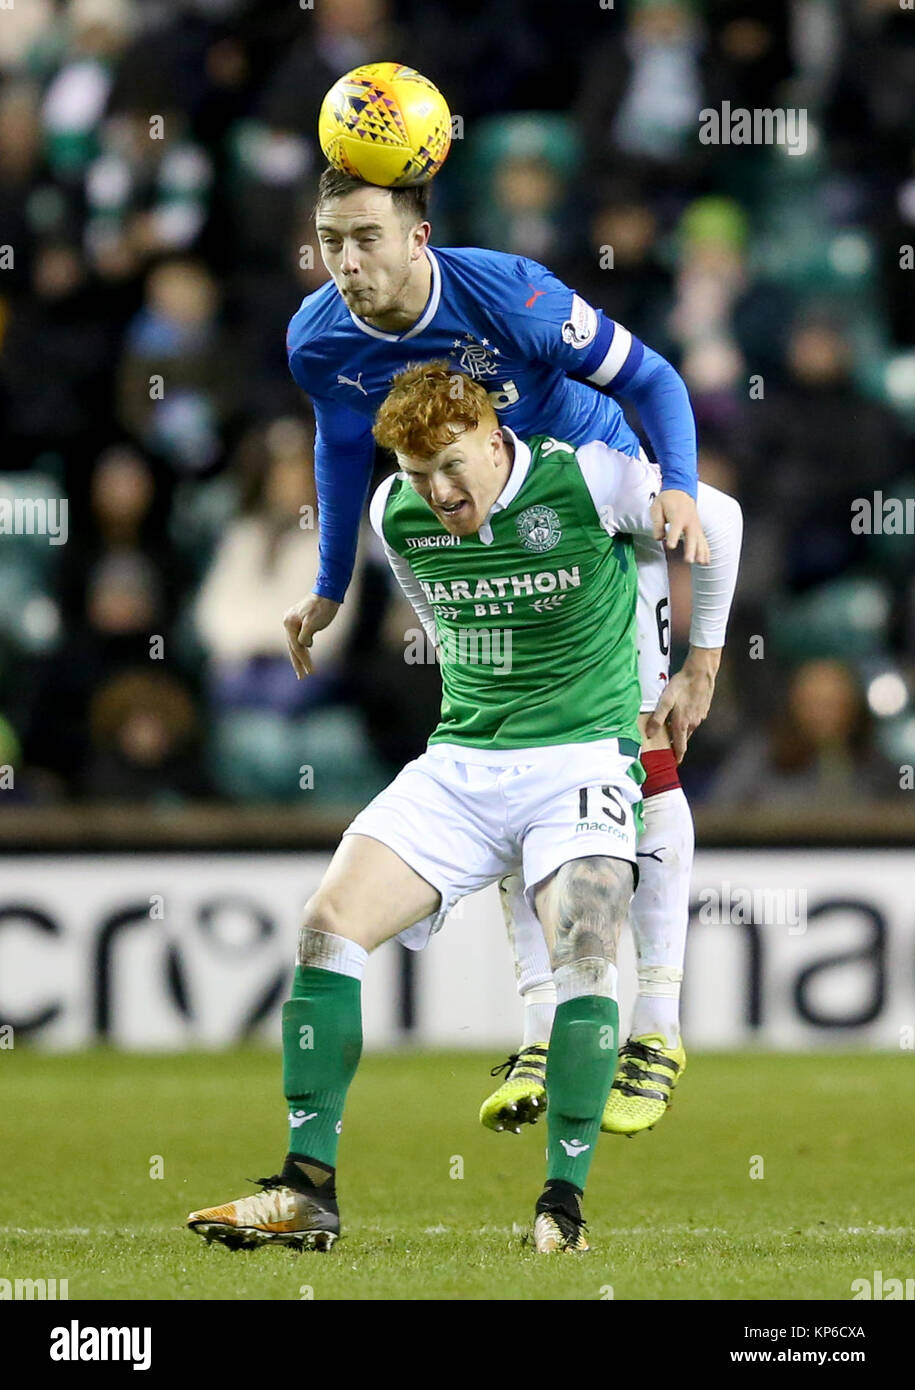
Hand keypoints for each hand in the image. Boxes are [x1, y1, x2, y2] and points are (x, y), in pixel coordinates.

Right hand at [283, 594, 339, 678]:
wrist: (328, 591)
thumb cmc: (323, 607)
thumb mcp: (313, 623)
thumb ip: (305, 636)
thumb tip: (305, 646)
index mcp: (289, 622)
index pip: (296, 646)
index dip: (304, 660)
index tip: (311, 672)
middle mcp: (288, 621)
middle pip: (293, 647)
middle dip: (298, 663)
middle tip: (302, 677)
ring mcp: (293, 621)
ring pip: (295, 643)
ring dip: (300, 657)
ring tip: (303, 671)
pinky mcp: (299, 620)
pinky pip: (299, 638)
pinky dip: (303, 647)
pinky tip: (306, 654)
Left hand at [645, 646, 720, 762]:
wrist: (700, 672)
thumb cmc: (681, 685)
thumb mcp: (665, 701)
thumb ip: (657, 718)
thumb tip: (650, 734)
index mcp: (683, 724)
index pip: (680, 747)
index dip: (677, 757)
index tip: (674, 764)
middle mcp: (693, 723)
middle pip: (684, 739)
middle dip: (676, 744)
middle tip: (667, 746)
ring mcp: (700, 716)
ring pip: (689, 729)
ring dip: (681, 732)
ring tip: (671, 729)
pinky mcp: (703, 709)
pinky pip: (694, 720)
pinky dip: (687, 722)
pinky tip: (681, 713)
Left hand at [650, 489, 709, 564]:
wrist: (680, 490)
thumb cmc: (666, 500)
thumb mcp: (656, 508)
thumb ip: (657, 523)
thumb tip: (659, 538)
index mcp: (677, 516)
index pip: (675, 529)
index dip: (672, 537)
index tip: (671, 546)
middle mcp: (689, 521)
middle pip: (691, 537)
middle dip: (691, 549)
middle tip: (689, 561)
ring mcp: (695, 525)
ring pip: (700, 540)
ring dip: (701, 552)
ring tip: (702, 563)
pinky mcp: (698, 529)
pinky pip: (703, 541)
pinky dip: (706, 551)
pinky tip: (706, 561)